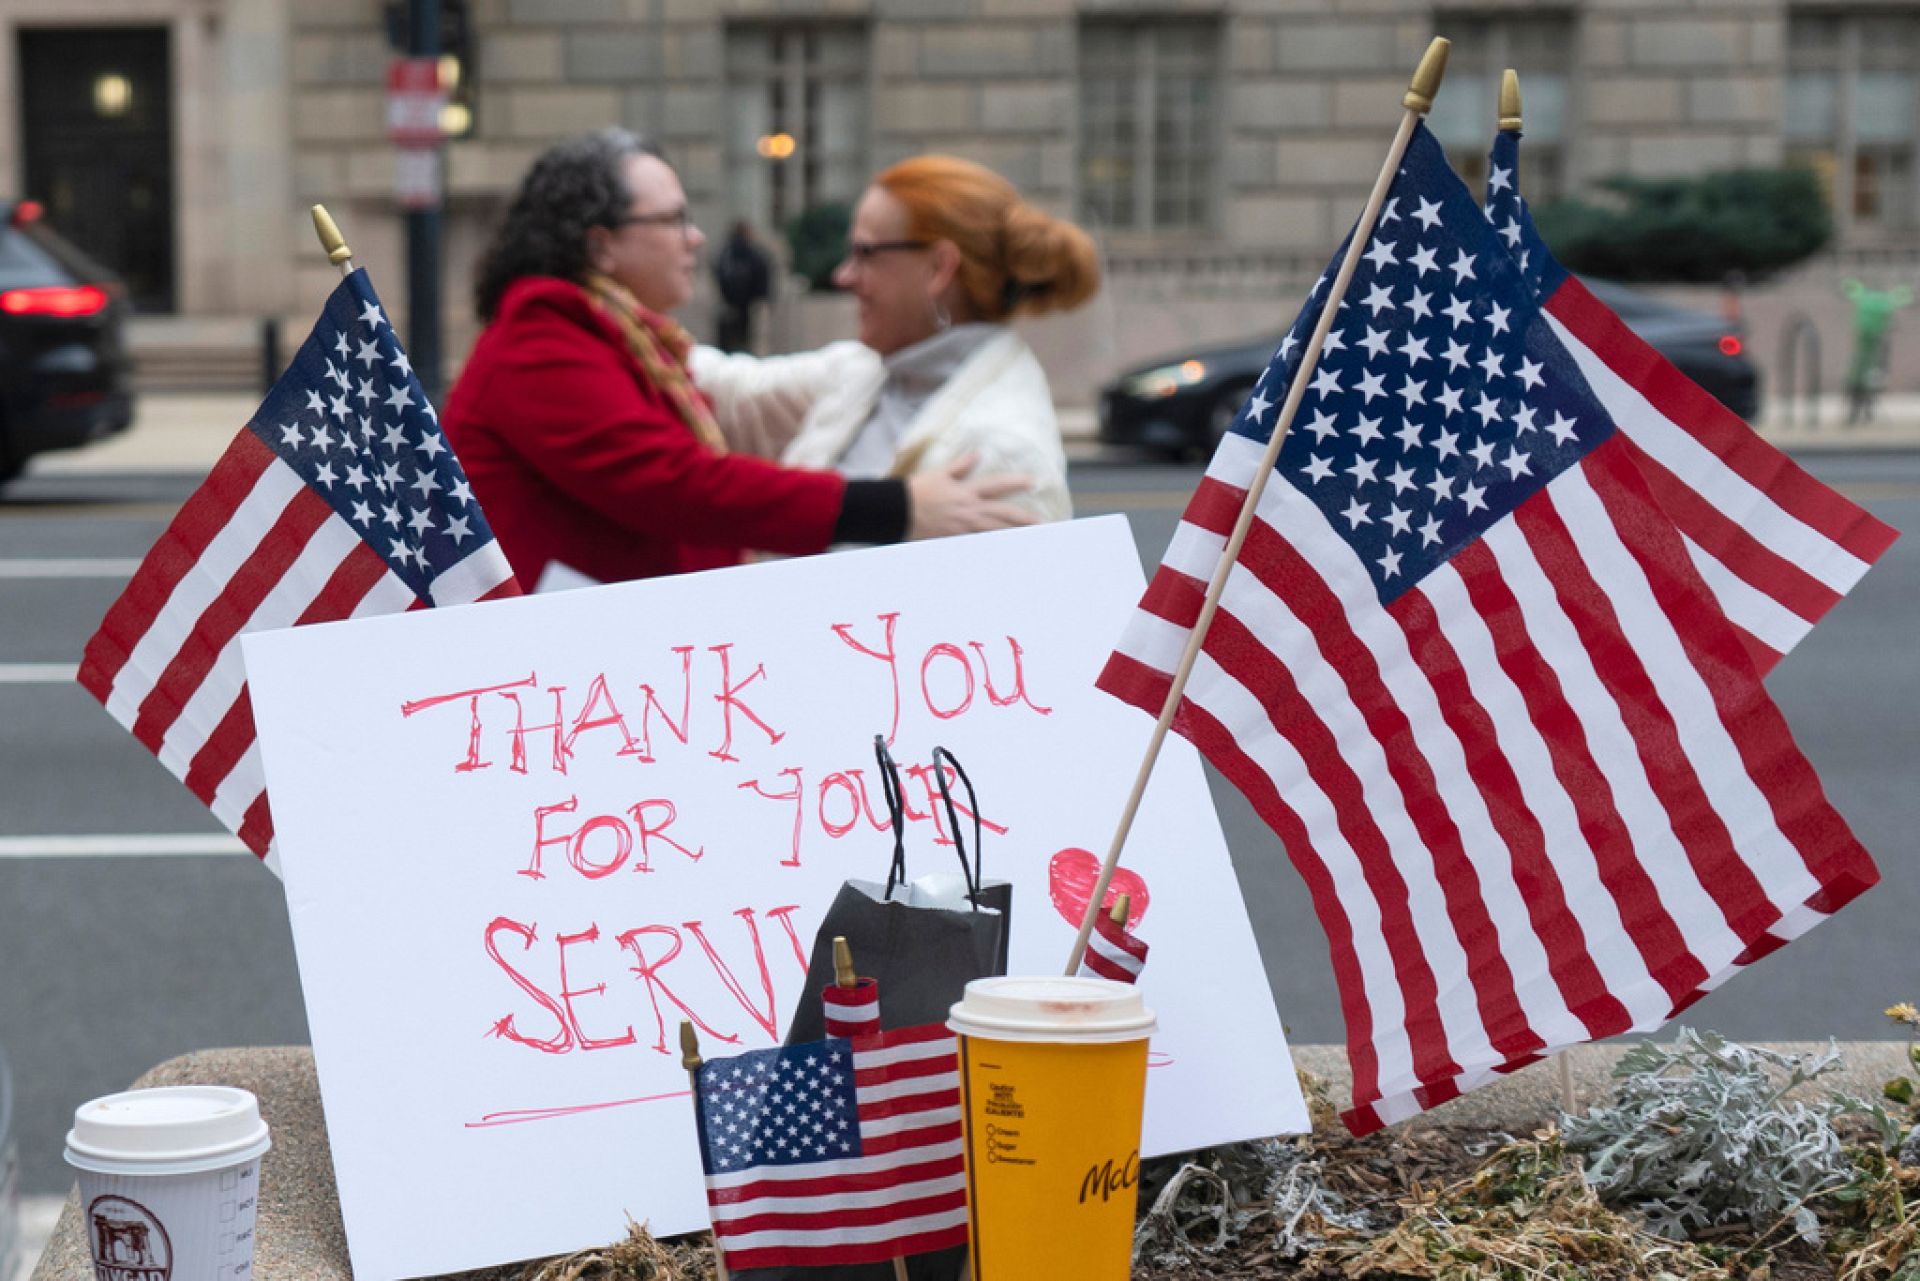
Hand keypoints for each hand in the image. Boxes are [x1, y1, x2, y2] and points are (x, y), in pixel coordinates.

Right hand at [905, 454, 1037, 539]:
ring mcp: (963, 528)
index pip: (997, 485)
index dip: (1016, 482)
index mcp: (967, 491)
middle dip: (1023, 518)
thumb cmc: (917, 491)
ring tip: (1028, 539)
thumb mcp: (940, 474)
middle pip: (1003, 514)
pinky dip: (990, 547)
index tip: (1032, 481)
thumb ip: (961, 466)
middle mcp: (969, 510)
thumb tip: (977, 453)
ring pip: (994, 532)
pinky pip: (978, 545)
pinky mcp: (955, 540)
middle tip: (1040, 523)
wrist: (898, 512)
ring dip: (1012, 535)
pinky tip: (1002, 549)